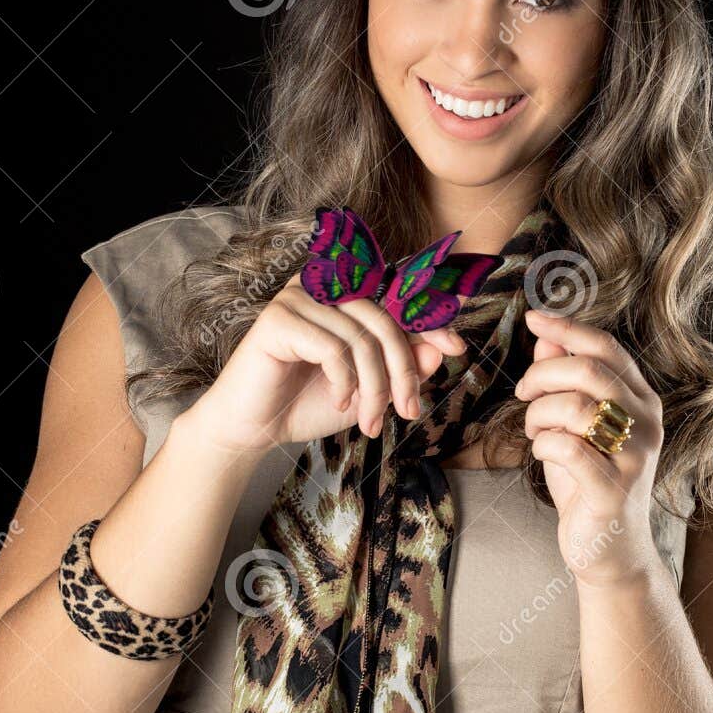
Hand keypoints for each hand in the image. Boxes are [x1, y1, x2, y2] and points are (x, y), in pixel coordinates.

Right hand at [186, 270, 467, 456]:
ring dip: (375, 388)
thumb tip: (440, 347)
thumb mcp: (369, 387)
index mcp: (344, 292)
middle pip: (385, 319)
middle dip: (402, 372)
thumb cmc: (309, 403)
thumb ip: (403, 364)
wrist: (255, 429)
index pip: (397, 296)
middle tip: (407, 412)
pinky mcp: (278, 318)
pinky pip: (333, 348)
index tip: (457, 348)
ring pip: (362, 337)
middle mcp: (321, 283)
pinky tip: (339, 403)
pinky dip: (345, 383)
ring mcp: (297, 296)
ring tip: (369, 422)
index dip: (432, 318)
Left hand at [513, 307, 664, 587]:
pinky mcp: (614, 489)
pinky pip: (567, 449)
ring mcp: (634, 456)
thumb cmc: (587, 482)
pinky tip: (542, 452)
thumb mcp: (572, 426)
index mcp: (641, 400)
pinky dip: (543, 445)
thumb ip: (563, 380)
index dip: (568, 328)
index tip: (533, 318)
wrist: (609, 550)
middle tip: (522, 393)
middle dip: (542, 375)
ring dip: (538, 414)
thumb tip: (545, 335)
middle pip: (589, 371)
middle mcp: (646, 423)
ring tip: (533, 431)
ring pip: (576, 407)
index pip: (606, 348)